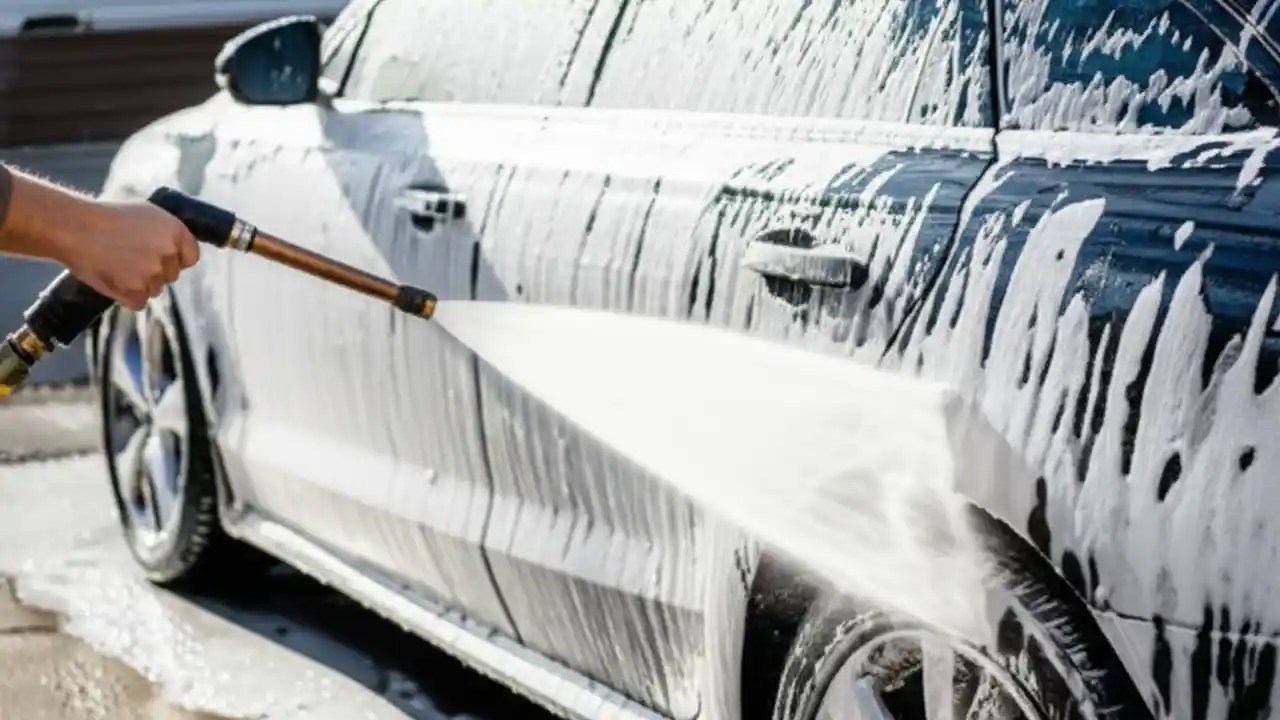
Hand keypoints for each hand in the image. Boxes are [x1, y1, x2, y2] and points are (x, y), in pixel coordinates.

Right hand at [61, 201, 199, 310]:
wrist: (74, 227)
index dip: (175, 260)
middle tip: (127, 259)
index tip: (159, 258)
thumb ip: (166, 232)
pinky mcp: (137, 290)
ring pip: (154, 290)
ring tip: (114, 265)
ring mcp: (154, 273)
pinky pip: (138, 302)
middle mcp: (169, 252)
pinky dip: (125, 296)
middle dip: (153, 272)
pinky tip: (111, 278)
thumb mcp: (145, 213)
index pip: (190, 257)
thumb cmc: (104, 217)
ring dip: (138, 284)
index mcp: (176, 231)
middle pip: (171, 276)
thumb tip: (177, 248)